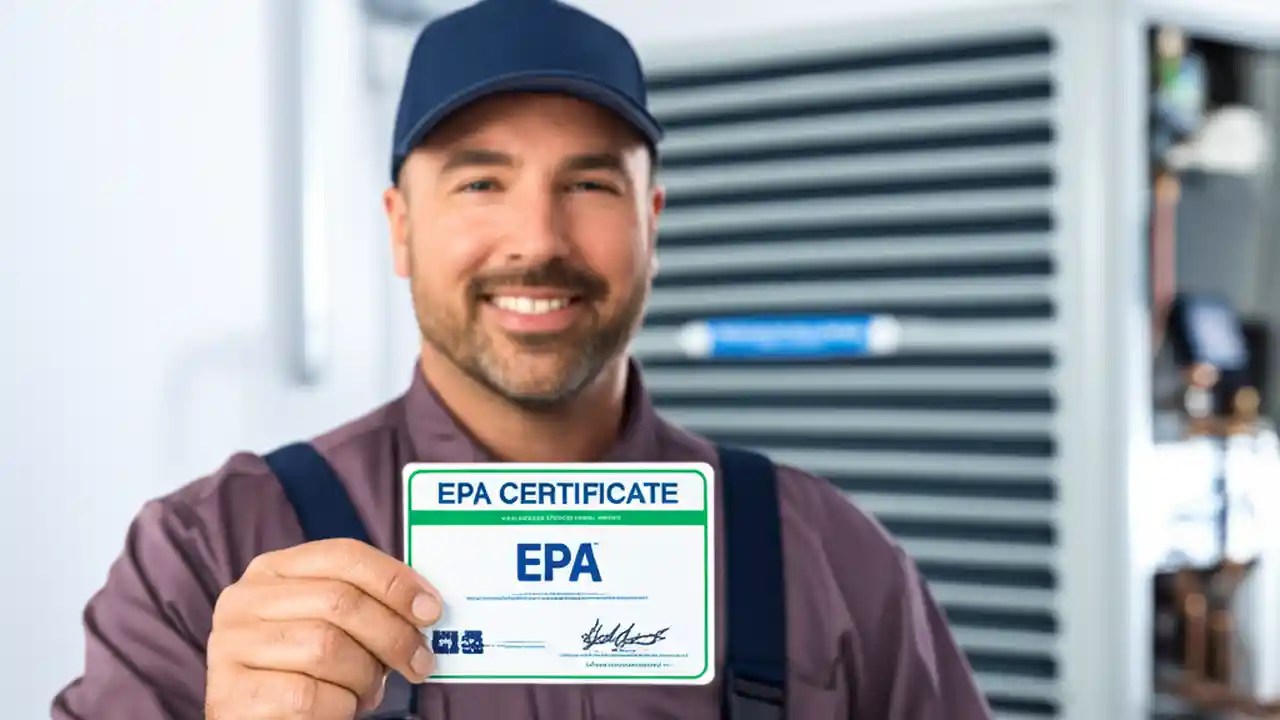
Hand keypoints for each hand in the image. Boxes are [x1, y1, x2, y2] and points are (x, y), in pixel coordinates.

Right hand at [205, 538, 442, 718]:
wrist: (252, 718)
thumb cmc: (301, 668)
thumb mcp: (327, 623)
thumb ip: (364, 605)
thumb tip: (425, 607)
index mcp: (272, 569)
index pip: (344, 555)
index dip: (395, 581)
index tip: (432, 611)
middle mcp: (244, 599)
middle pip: (340, 602)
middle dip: (393, 635)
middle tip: (420, 662)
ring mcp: (230, 646)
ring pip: (326, 648)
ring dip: (364, 677)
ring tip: (367, 692)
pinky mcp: (231, 694)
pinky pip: (307, 696)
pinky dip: (339, 707)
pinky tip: (339, 709)